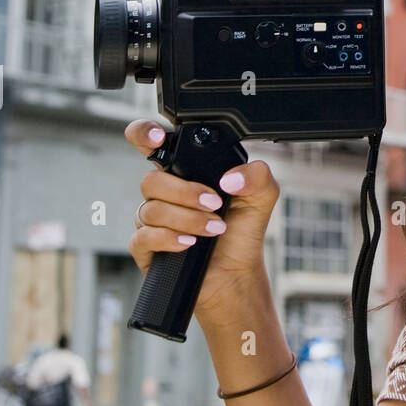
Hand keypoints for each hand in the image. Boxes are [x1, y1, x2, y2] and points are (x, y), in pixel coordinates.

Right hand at [125, 119, 280, 327]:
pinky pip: (143, 236)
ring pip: (151, 209)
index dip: (145, 133)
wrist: (237, 272)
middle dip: (187, 193)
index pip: (153, 143)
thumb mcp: (262, 195)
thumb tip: (230, 177)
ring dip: (188, 219)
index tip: (158, 137)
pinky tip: (189, 243)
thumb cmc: (243, 230)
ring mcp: (152, 219)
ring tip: (214, 228)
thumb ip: (257, 174)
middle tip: (215, 203)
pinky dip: (169, 238)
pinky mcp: (146, 247)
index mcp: (186, 170)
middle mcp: (165, 192)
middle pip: (151, 180)